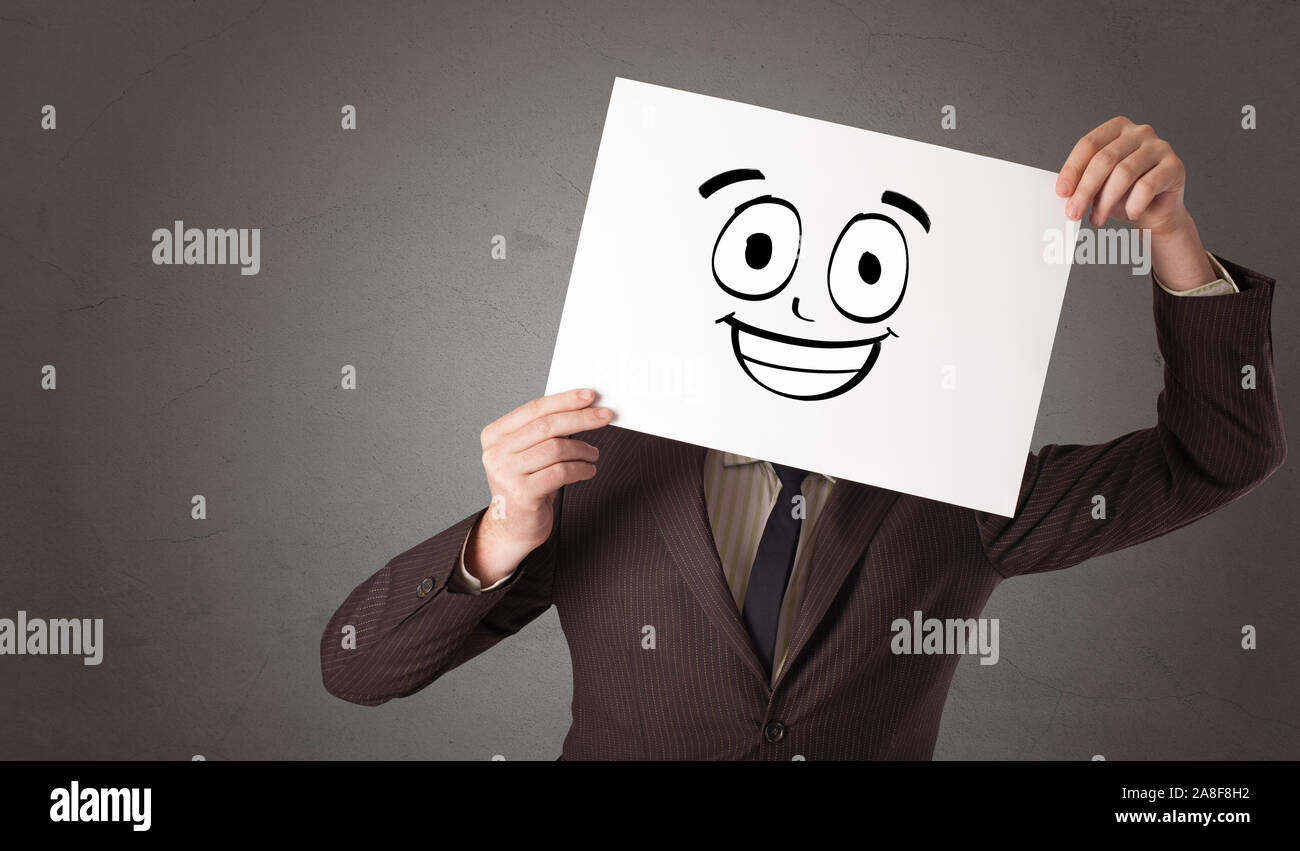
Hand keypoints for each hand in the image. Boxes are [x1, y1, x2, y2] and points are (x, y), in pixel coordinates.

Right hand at [466, 388, 611, 584]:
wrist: (512, 527)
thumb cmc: (525, 486)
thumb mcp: (527, 454)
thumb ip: (544, 432)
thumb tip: (580, 408)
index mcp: (494, 436)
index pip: (534, 409)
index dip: (565, 400)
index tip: (589, 396)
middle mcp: (496, 453)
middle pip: (547, 426)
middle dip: (581, 418)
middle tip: (604, 416)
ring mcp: (506, 474)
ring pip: (556, 449)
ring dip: (583, 449)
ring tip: (593, 454)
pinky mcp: (522, 494)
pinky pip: (561, 472)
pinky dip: (581, 469)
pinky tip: (588, 470)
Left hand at [1055, 116, 1215, 290]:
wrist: (1154, 212)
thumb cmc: (1124, 195)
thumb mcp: (1097, 186)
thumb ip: (1082, 182)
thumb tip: (1064, 193)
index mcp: (1117, 129)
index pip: (1089, 144)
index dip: (1072, 169)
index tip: (1061, 192)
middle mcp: (1140, 132)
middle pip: (1105, 158)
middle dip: (1085, 189)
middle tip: (1073, 212)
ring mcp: (1160, 147)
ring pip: (1124, 173)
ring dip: (1106, 201)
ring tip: (1097, 219)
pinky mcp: (1174, 166)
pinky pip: (1147, 186)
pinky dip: (1133, 205)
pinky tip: (1130, 214)